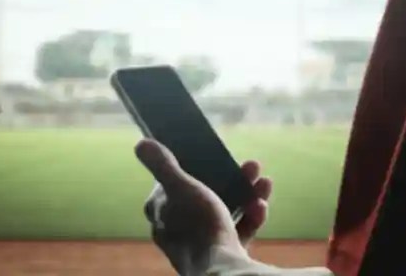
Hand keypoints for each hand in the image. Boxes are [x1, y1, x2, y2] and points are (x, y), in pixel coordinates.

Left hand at [137, 140, 273, 275]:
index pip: (170, 186)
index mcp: (162, 214)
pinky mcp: (222, 254)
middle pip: (205, 196)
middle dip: (231, 178)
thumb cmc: (197, 226)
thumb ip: (163, 165)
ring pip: (226, 211)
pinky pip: (239, 231)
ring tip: (264, 182)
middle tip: (250, 165)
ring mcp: (201, 243)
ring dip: (247, 194)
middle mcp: (179, 230)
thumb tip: (141, 143)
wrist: (220, 269)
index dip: (189, 170)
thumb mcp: (181, 186)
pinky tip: (262, 207)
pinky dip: (252, 217)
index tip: (207, 158)